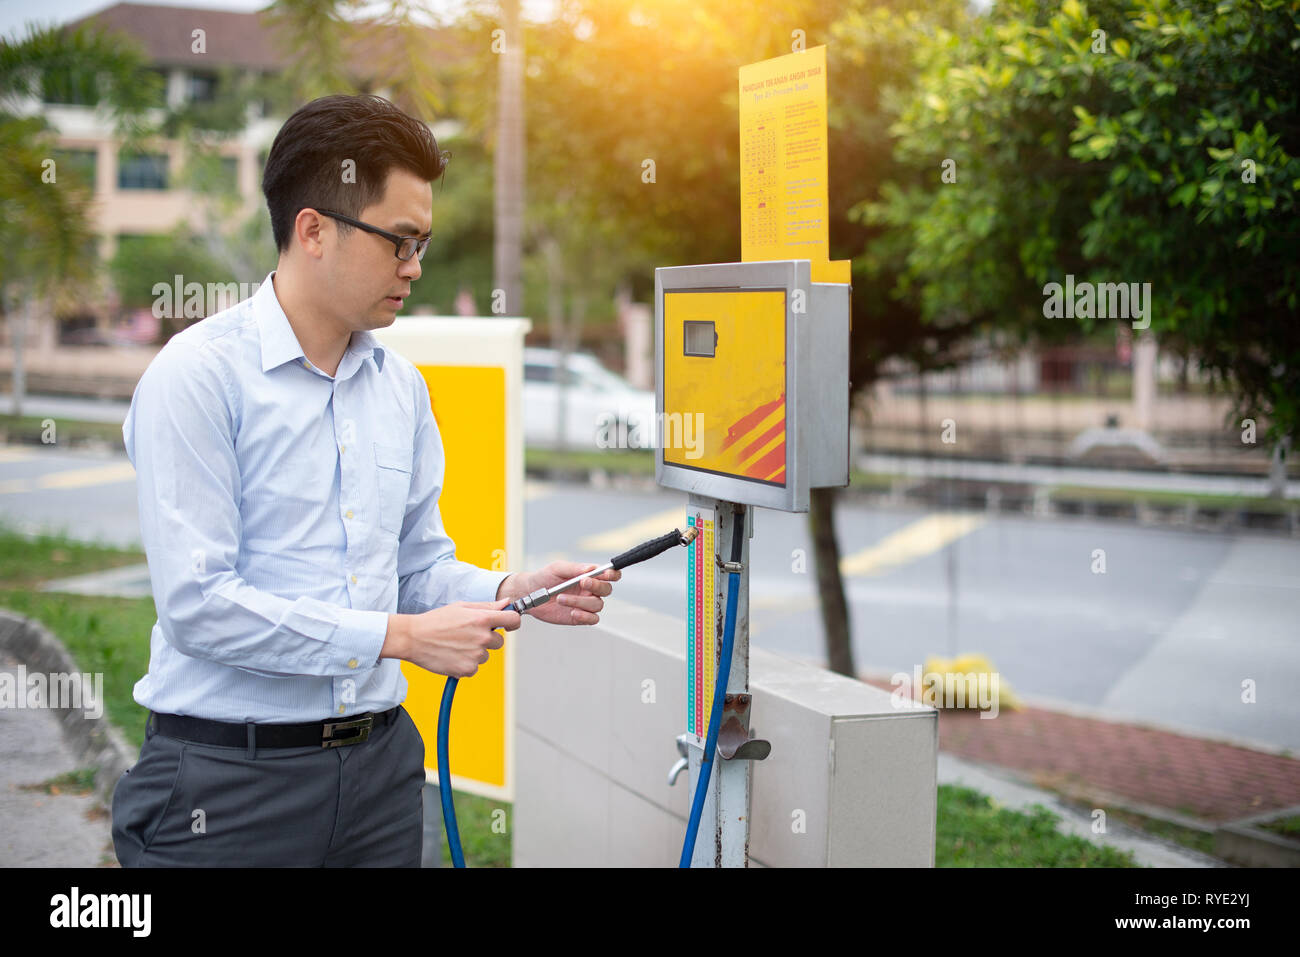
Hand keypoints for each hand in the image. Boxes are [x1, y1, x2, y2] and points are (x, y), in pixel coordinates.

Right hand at [391, 600, 520, 677]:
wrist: (413, 638)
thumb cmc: (435, 621)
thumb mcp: (461, 607)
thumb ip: (486, 606)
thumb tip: (506, 604)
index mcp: (482, 619)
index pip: (513, 620)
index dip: (512, 622)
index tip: (507, 625)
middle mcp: (482, 638)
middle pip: (499, 642)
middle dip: (487, 639)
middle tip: (466, 635)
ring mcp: (475, 655)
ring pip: (485, 656)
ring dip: (474, 652)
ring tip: (455, 645)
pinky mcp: (467, 669)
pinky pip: (474, 668)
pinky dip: (465, 664)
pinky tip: (452, 655)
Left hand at [514, 561, 621, 625]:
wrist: (529, 594)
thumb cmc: (544, 578)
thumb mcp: (557, 568)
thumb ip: (574, 568)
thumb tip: (592, 568)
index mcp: (588, 576)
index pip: (609, 575)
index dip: (612, 574)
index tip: (605, 574)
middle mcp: (589, 590)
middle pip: (606, 590)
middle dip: (597, 586)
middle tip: (582, 582)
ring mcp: (585, 604)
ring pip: (597, 605)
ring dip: (581, 602)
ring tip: (561, 598)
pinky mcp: (579, 617)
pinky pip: (592, 619)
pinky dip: (585, 616)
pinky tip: (572, 612)